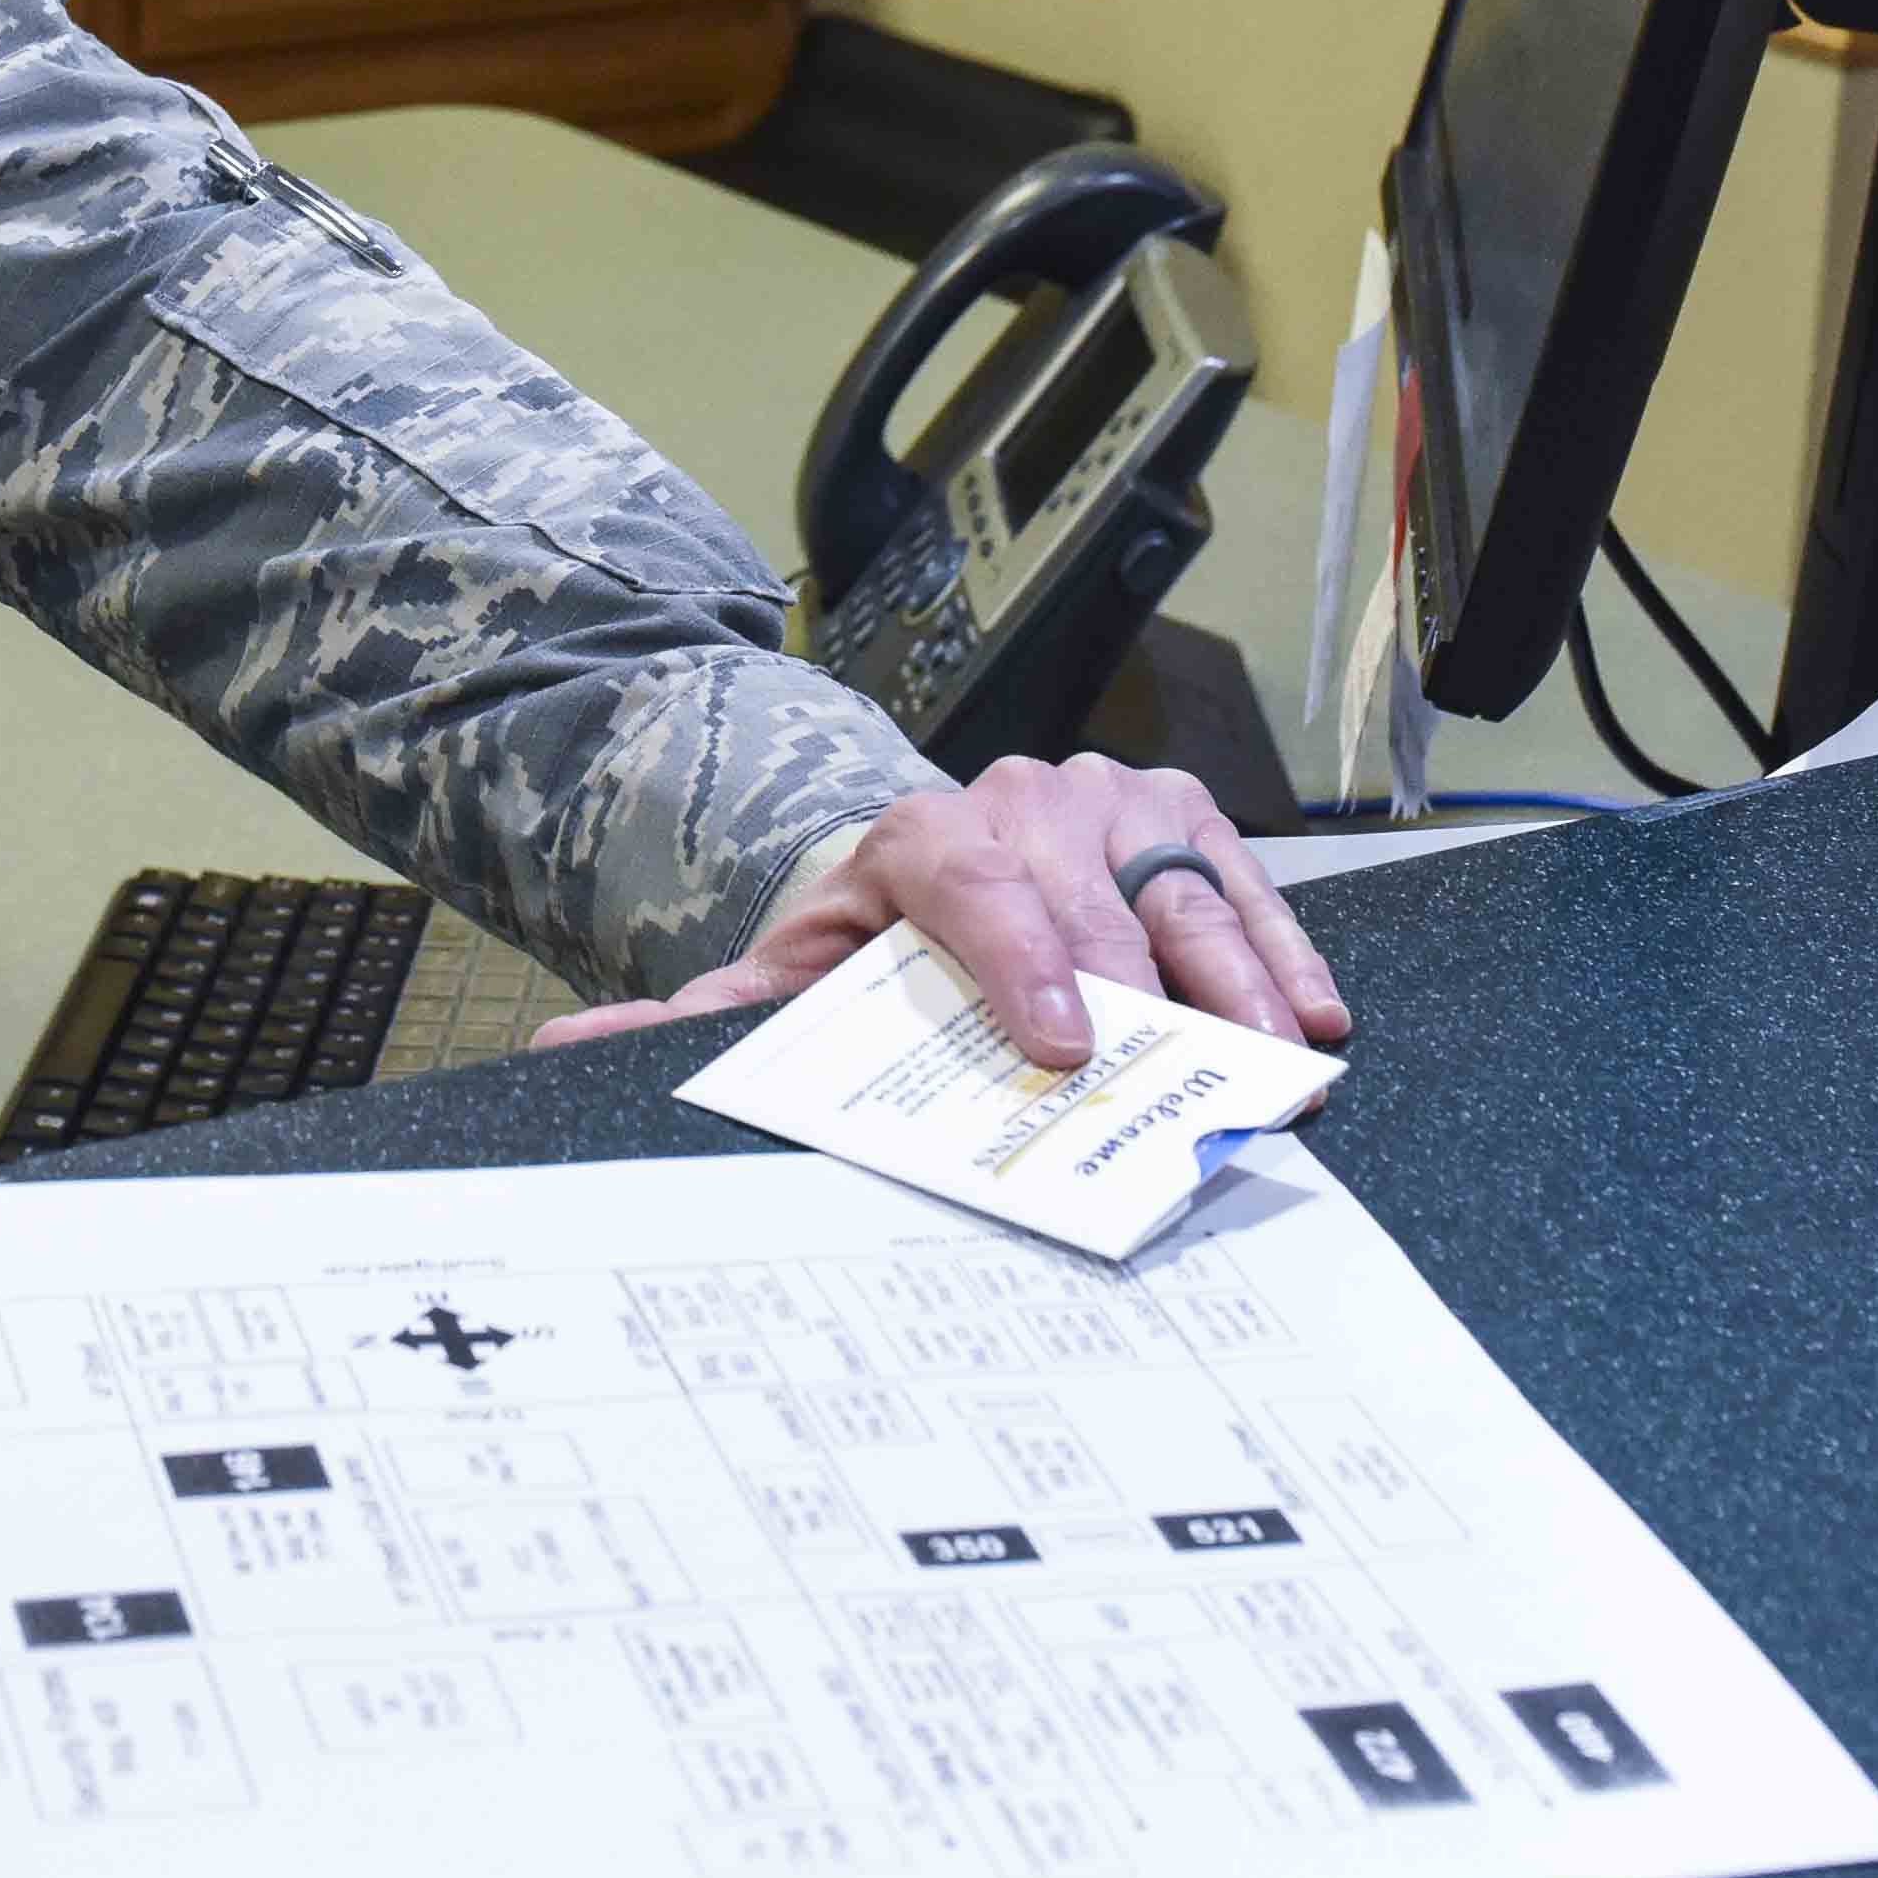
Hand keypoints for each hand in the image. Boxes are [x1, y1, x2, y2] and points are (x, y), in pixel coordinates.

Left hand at [532, 754, 1347, 1066]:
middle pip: (1088, 897)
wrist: (919, 878)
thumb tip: (568, 1051)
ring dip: (1235, 979)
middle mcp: (1018, 799)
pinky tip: (1309, 1017)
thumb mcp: (784, 982)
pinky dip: (1278, 950)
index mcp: (915, 836)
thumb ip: (693, 1022)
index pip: (971, 884)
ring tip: (1277, 1059)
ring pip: (1180, 885)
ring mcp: (1108, 798)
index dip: (1022, 962)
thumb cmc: (871, 948)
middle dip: (1142, 994)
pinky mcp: (1180, 812)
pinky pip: (1240, 880)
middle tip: (1186, 1079)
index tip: (1060, 1045)